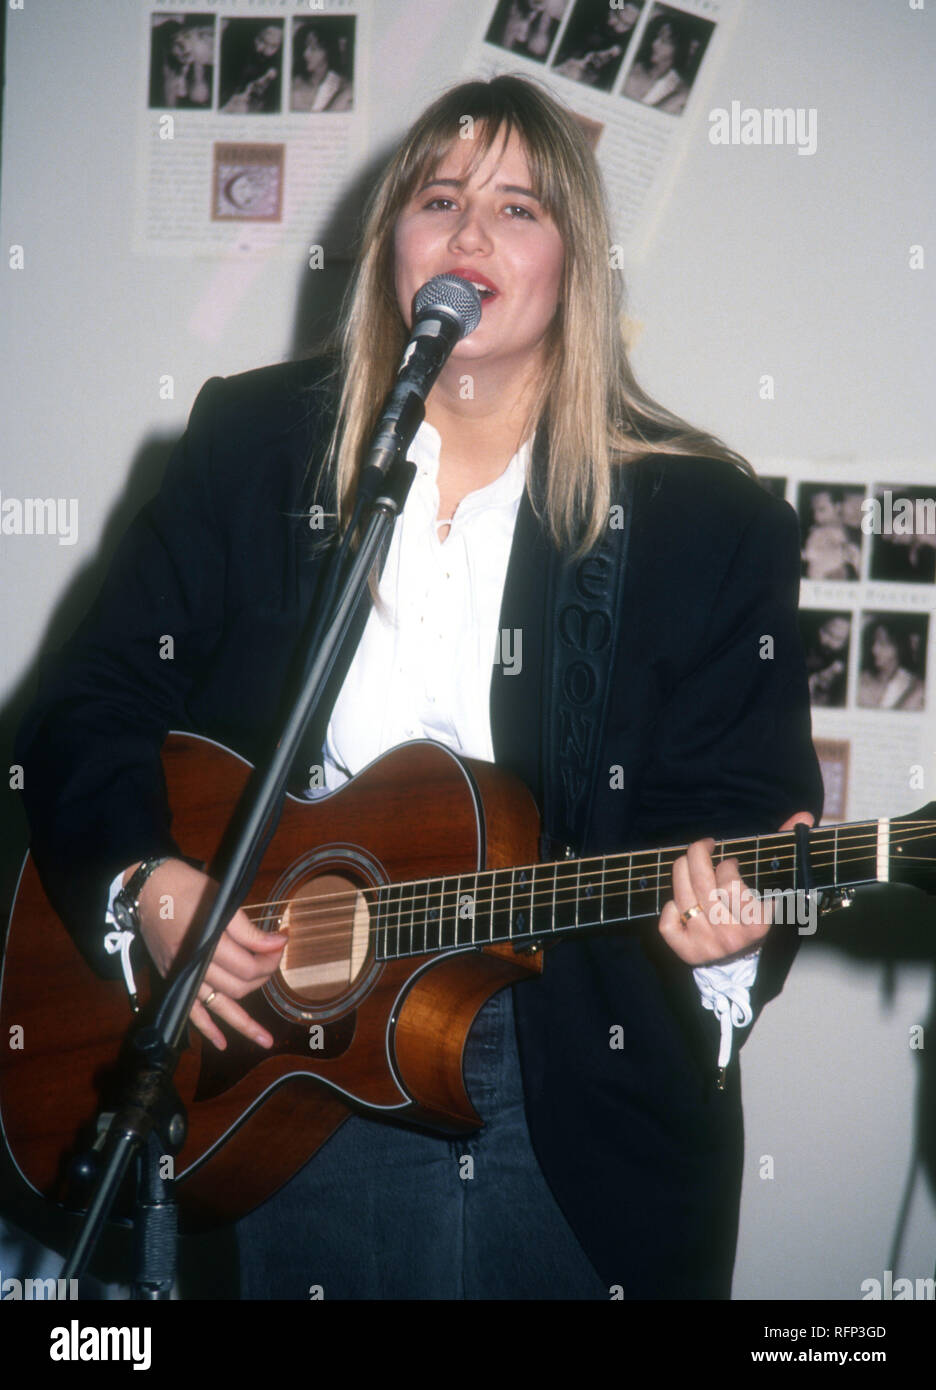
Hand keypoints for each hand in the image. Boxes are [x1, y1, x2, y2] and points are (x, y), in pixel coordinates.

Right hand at [127, 858, 285, 1050]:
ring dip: (243, 1024)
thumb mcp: (222, 900)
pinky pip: (191, 1012)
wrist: (148, 890)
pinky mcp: (174, 980)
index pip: (248, 967)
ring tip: (264, 1040)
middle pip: (238, 987)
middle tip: (273, 959)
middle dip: (263, 977)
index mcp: (208, 944)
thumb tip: (279, 942)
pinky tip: (220, 1043)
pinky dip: (206, 1029)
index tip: (282, 940)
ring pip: (219, 1006)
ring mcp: (183, 976)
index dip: (270, 958)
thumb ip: (249, 929)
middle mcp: (195, 965)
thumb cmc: (186, 888)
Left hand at [658, 812, 815, 965]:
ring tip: (688, 863)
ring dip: (681, 872)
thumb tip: (804, 815)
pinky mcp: (687, 952)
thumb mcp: (773, 887)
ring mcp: (707, 945)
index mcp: (757, 923)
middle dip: (697, 855)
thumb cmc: (756, 915)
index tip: (730, 861)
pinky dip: (669, 908)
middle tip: (703, 845)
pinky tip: (680, 901)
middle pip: (703, 885)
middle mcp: (731, 935)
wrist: (742, 963)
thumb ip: (786, 850)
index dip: (726, 866)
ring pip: (682, 898)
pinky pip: (668, 924)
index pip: (731, 884)